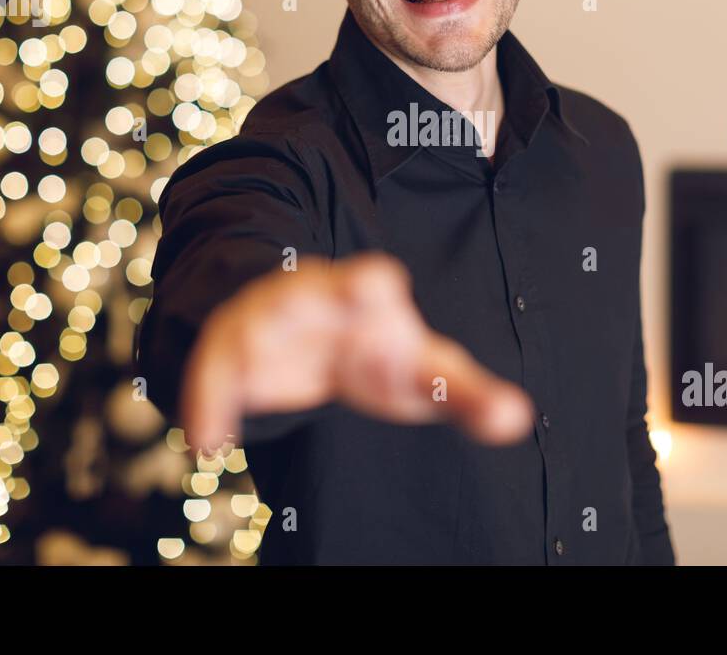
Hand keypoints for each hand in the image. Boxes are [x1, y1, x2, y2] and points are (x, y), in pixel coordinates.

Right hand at [179, 252, 535, 450]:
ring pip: (247, 329)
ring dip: (237, 360)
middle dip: (289, 306)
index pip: (368, 283)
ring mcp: (264, 320)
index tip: (372, 282)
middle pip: (298, 294)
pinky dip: (207, 405)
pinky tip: (209, 444)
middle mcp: (310, 299)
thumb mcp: (423, 373)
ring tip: (223, 416)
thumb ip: (470, 396)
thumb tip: (518, 419)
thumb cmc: (379, 352)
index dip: (365, 283)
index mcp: (364, 298)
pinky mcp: (230, 351)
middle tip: (284, 327)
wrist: (314, 334)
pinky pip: (213, 374)